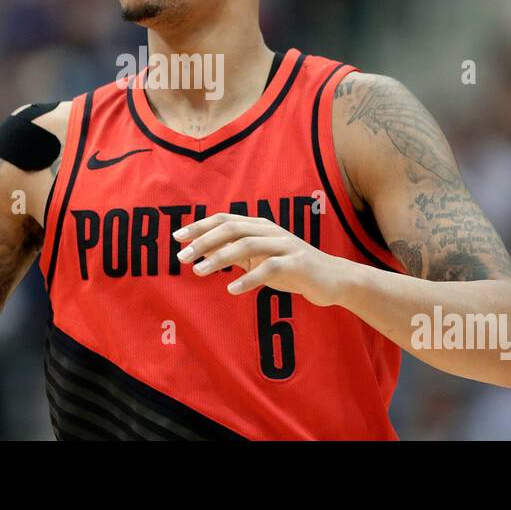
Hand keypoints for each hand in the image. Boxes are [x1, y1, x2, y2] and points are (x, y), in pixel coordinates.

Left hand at [172, 213, 352, 306]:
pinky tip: (232, 289)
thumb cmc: (292, 268)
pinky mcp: (297, 263)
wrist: (334, 279)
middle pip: (232, 229)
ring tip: (199, 271)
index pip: (225, 220)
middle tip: (183, 257)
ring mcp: (285, 245)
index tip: (177, 238)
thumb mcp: (260, 259)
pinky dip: (249, 278)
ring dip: (220, 258)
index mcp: (260, 226)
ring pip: (247, 245)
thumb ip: (236, 253)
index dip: (200, 226)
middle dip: (204, 241)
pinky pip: (270, 268)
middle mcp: (271, 231)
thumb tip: (204, 252)